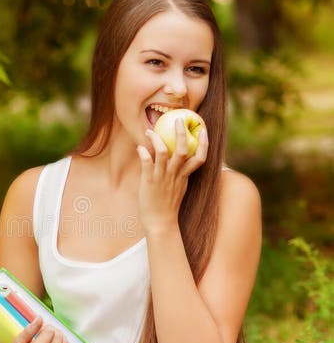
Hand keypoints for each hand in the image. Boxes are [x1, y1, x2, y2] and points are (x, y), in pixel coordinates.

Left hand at [136, 117, 208, 232]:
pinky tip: (139, 147)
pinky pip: (146, 163)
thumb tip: (178, 162)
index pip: (199, 157)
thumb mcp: (179, 188)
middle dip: (181, 133)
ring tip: (150, 131)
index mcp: (184, 176)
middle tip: (178, 119)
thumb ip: (180, 174)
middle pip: (182, 150)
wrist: (160, 223)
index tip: (202, 130)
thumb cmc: (168, 206)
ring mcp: (162, 177)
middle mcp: (175, 175)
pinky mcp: (149, 181)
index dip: (203, 143)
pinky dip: (143, 153)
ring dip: (156, 139)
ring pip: (163, 153)